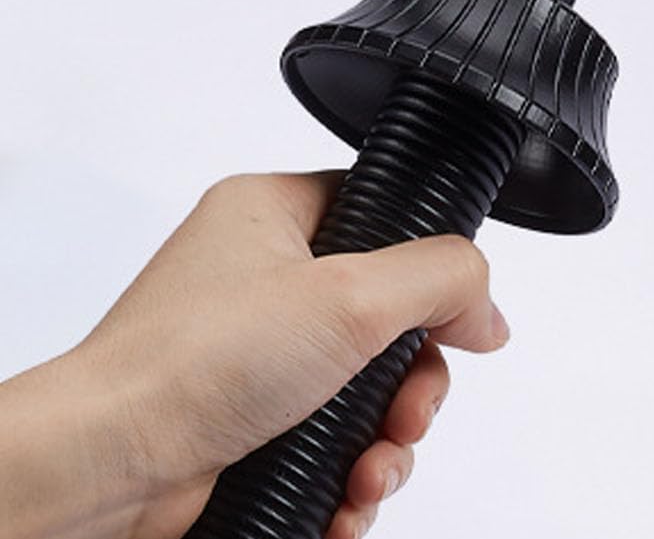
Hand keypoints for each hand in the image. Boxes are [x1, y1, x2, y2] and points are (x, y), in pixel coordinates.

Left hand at [0, 172, 510, 538]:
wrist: (104, 470)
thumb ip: (442, 279)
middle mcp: (259, 280)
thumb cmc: (191, 362)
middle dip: (412, 383)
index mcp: (272, 213)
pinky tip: (345, 503)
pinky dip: (346, 479)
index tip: (453, 319)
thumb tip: (488, 308)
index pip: (382, 212)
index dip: (428, 269)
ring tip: (371, 472)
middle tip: (409, 412)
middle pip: (386, 320)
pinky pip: (326, 445)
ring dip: (385, 441)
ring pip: (362, 391)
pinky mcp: (242, 426)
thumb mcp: (351, 296)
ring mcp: (249, 357)